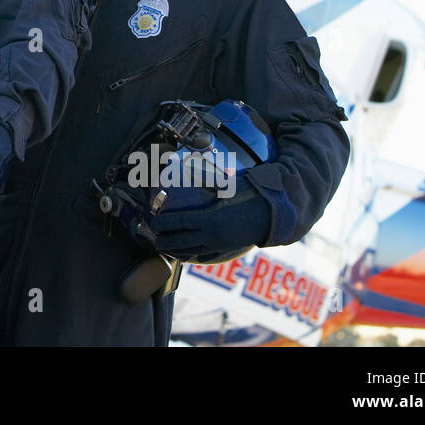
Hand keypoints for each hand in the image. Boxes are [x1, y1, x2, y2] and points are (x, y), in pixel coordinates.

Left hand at [147, 191, 271, 259]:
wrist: (272, 214)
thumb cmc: (249, 196)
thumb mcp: (226, 185)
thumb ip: (206, 181)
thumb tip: (189, 168)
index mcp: (208, 218)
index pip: (178, 222)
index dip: (163, 223)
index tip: (153, 222)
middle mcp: (211, 235)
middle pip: (180, 241)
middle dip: (164, 242)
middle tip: (154, 240)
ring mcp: (219, 245)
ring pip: (191, 252)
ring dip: (176, 251)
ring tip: (166, 249)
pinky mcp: (227, 249)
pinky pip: (206, 256)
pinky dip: (193, 256)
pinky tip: (188, 255)